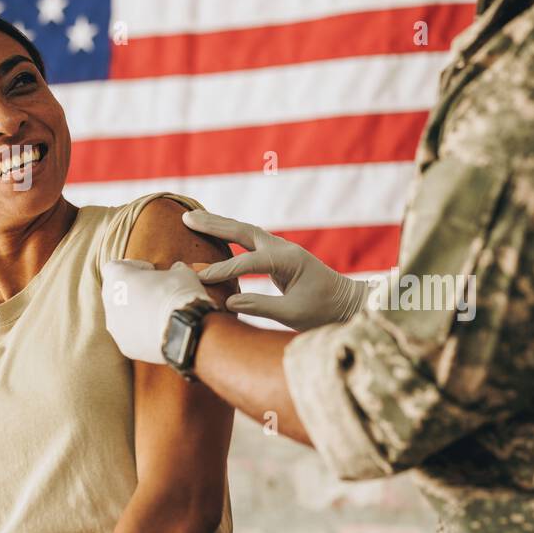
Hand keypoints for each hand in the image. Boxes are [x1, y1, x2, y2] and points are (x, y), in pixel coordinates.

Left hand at [100, 259, 212, 363]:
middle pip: (115, 292)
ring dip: (137, 313)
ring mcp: (116, 327)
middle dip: (133, 291)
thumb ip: (175, 270)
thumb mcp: (182, 273)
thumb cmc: (179, 294)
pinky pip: (131, 336)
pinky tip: (161, 331)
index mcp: (118, 278)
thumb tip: (178, 269)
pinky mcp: (126, 346)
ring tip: (159, 314)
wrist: (185, 328)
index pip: (115, 267)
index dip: (133, 267)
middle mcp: (110, 302)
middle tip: (155, 292)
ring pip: (122, 317)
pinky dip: (143, 333)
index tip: (150, 271)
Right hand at [182, 210, 368, 330]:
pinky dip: (230, 234)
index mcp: (289, 260)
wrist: (346, 303)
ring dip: (219, 225)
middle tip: (186, 218)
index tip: (199, 276)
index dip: (223, 270)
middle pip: (243, 231)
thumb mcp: (293, 314)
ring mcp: (281, 250)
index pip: (248, 262)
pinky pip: (249, 241)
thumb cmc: (324, 310)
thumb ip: (261, 306)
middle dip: (214, 225)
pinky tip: (214, 234)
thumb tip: (228, 301)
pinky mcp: (278, 256)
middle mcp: (283, 249)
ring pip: (245, 231)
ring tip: (192, 218)